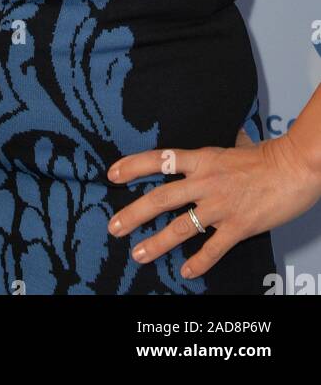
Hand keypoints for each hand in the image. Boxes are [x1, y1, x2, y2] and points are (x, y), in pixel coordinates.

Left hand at [105, 129, 320, 279]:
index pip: (160, 160)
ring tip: (138, 253)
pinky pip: (213, 248)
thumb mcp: (237, 145)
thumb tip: (231, 135)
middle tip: (114, 226)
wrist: (295, 168)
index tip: (111, 174)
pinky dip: (199, 262)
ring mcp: (221, 205)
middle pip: (161, 198)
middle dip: (134, 213)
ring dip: (157, 242)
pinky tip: (187, 272)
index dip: (133, 166)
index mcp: (202, 159)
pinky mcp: (238, 226)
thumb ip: (224, 147)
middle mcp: (206, 182)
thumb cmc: (269, 156)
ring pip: (181, 227)